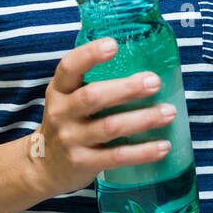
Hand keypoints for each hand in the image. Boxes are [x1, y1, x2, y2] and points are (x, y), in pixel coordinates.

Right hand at [27, 37, 177, 197]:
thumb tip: (141, 68)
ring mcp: (71, 139)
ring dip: (142, 119)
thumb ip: (90, 84)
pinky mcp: (82, 163)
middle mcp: (61, 113)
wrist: (43, 167)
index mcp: (58, 91)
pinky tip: (163, 146)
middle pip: (93, 96)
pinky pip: (117, 157)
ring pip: (110, 127)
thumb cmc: (66, 124)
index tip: (113, 45)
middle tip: (154, 82)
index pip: (69, 67)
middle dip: (126, 89)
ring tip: (168, 112)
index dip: (89, 55)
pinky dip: (142, 152)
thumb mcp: (67, 100)